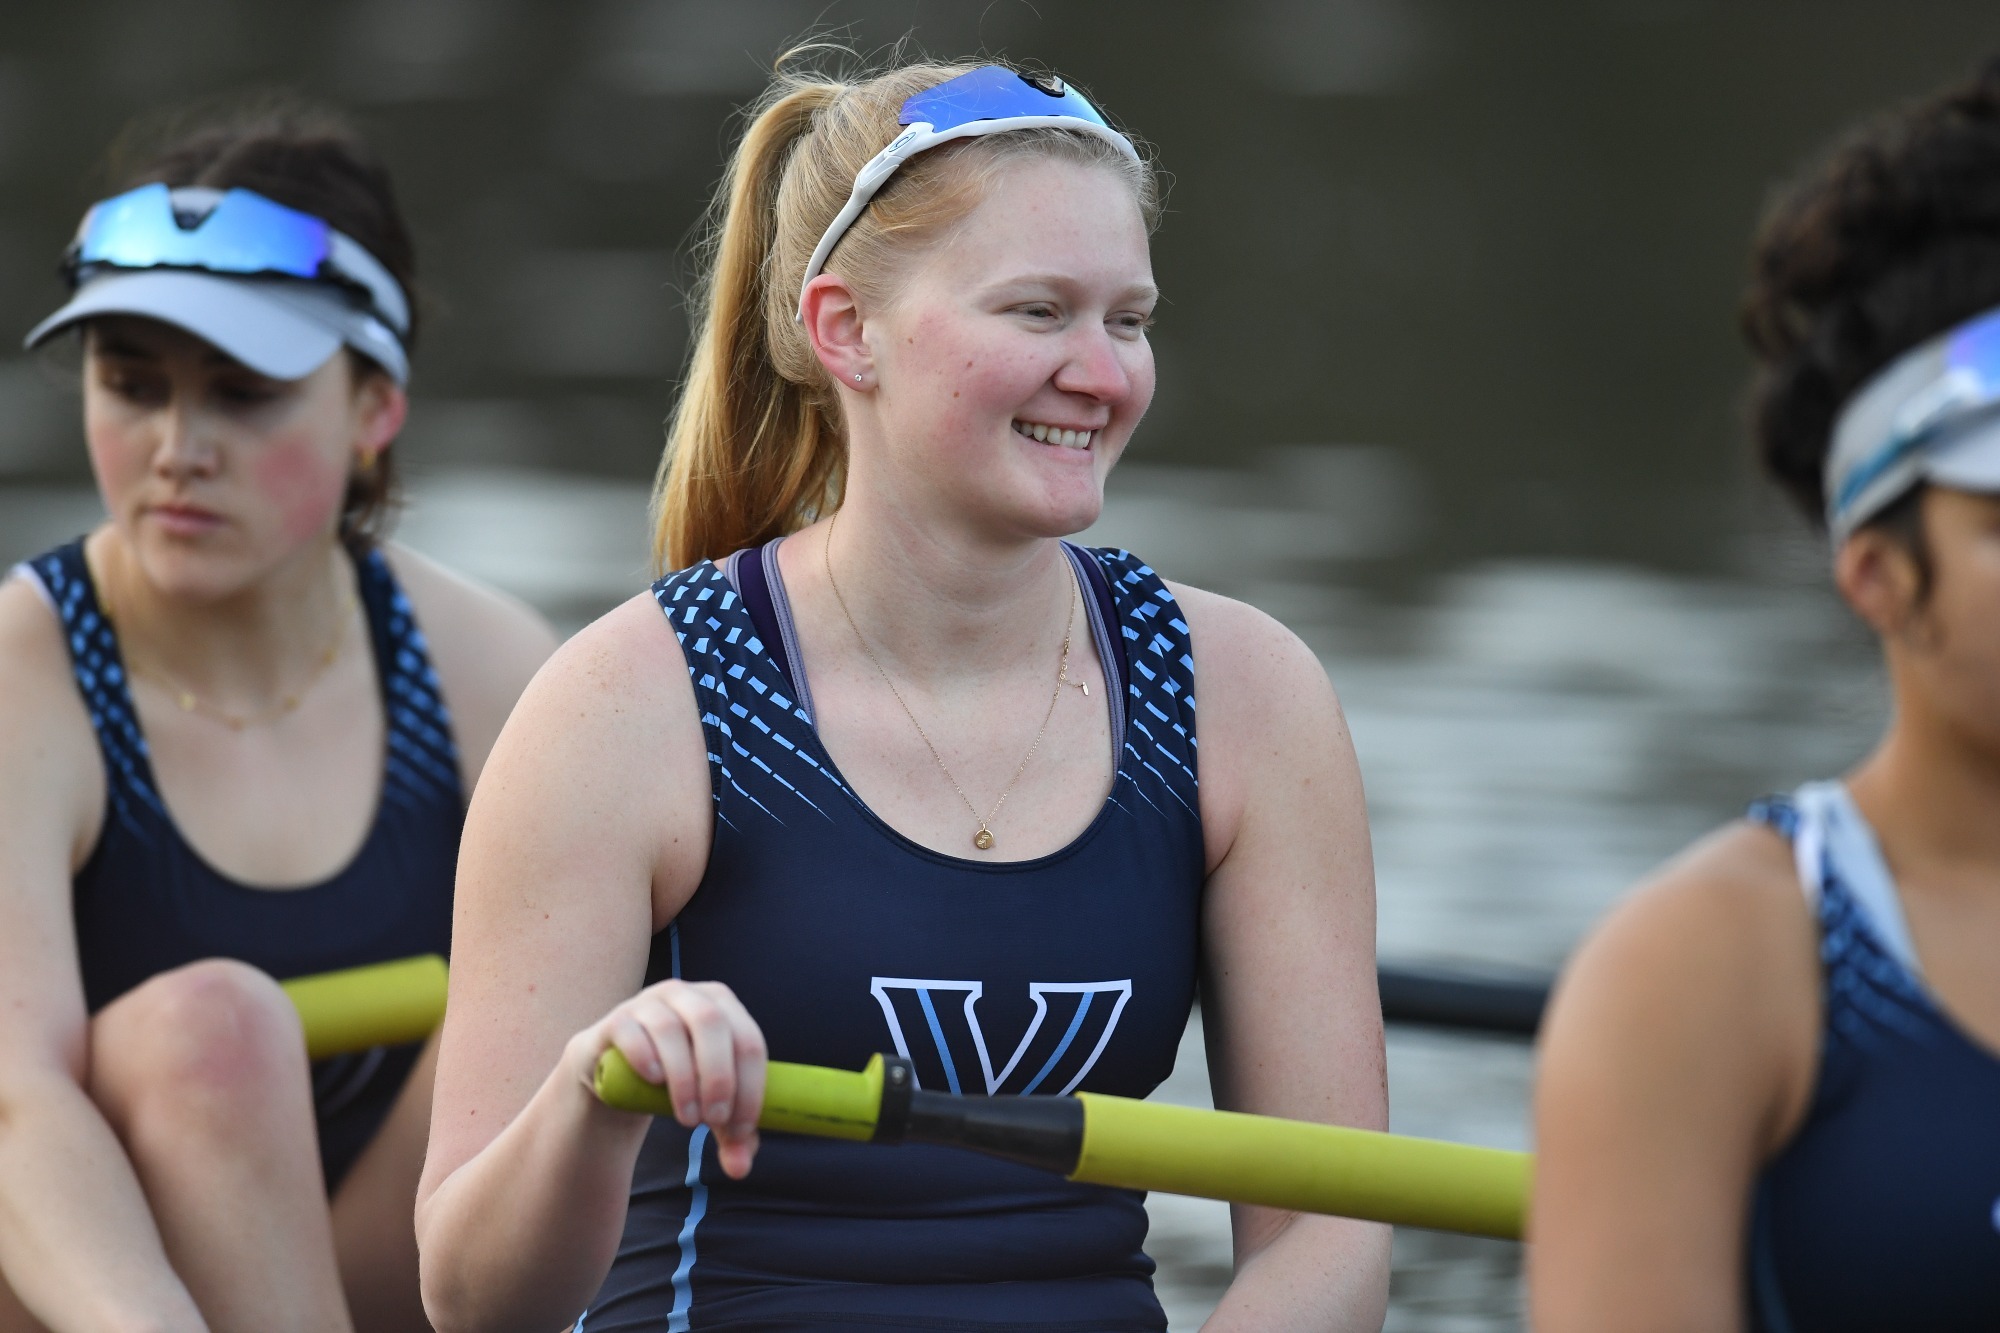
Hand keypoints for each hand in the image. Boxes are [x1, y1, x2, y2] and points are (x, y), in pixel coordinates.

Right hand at [565, 978, 766, 1177]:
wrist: (616, 1077)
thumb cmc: (676, 1085)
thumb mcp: (708, 1107)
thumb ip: (731, 1135)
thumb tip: (741, 1169)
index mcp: (723, 1005)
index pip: (749, 1040)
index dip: (751, 1085)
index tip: (741, 1127)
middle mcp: (687, 995)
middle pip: (712, 1023)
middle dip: (719, 1077)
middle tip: (715, 1121)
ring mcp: (648, 1003)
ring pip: (670, 1028)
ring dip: (683, 1077)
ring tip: (686, 1118)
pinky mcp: (615, 1021)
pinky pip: (630, 1031)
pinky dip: (644, 1057)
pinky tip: (654, 1082)